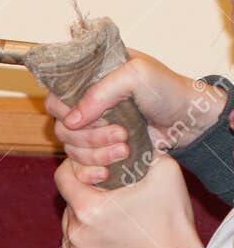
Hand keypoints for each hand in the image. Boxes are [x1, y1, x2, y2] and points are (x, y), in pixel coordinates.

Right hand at [46, 52, 225, 184]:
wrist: (189, 121)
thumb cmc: (167, 91)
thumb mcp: (136, 76)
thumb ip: (100, 91)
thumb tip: (70, 121)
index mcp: (91, 80)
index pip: (57, 96)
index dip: (65, 110)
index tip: (87, 117)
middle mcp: (87, 105)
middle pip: (61, 127)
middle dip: (88, 136)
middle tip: (119, 133)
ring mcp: (93, 130)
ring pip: (70, 149)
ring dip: (95, 153)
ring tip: (124, 148)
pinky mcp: (99, 152)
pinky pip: (78, 167)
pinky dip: (90, 171)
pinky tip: (107, 171)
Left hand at [56, 156, 202, 247]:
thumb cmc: (170, 222)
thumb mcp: (164, 174)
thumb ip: (143, 152)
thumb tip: (133, 142)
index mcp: (88, 208)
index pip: (63, 178)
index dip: (74, 169)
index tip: (88, 170)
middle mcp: (75, 234)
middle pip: (70, 206)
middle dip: (87, 200)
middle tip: (112, 202)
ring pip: (71, 231)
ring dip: (86, 224)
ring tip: (114, 224)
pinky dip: (88, 247)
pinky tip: (111, 244)